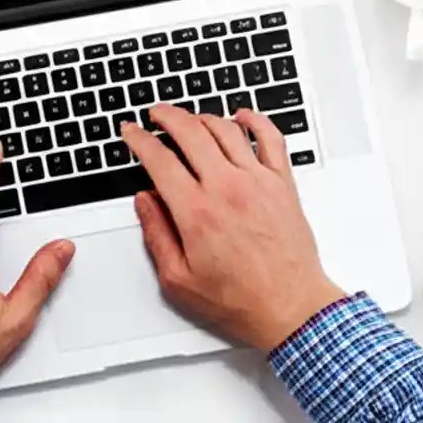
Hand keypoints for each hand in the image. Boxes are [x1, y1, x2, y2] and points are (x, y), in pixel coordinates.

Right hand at [122, 105, 345, 350]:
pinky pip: (271, 138)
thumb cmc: (240, 300)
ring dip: (203, 117)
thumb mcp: (179, 280)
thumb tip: (145, 202)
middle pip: (191, 132)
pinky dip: (255, 120)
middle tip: (156, 114)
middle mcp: (227, 188)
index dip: (140, 140)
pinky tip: (242, 116)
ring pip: (227, 129)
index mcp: (196, 212)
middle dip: (167, 116)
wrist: (291, 308)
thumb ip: (157, 235)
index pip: (160, 159)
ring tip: (190, 118)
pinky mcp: (283, 184)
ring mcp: (258, 182)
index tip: (132, 133)